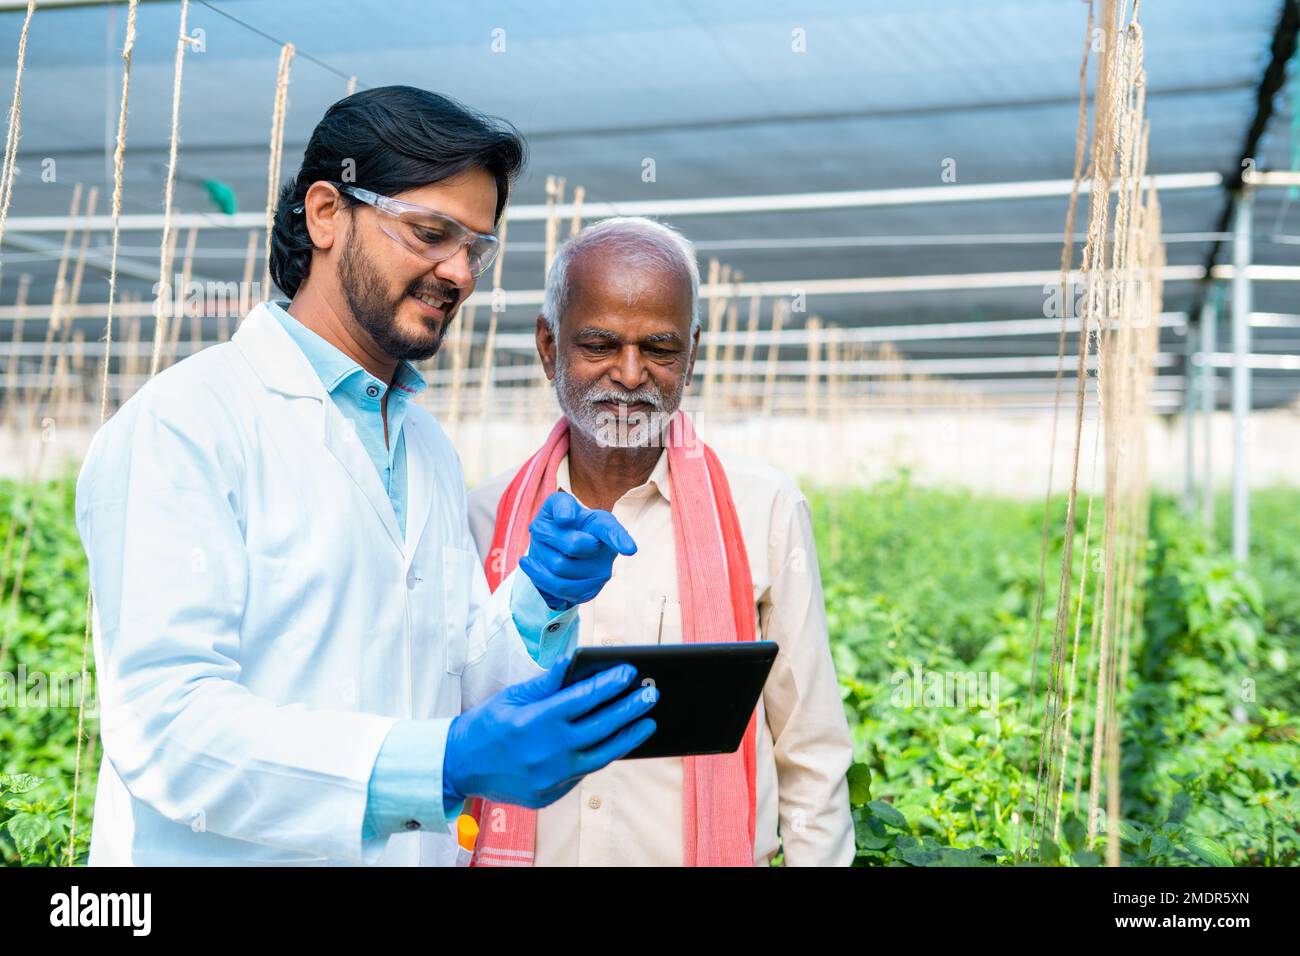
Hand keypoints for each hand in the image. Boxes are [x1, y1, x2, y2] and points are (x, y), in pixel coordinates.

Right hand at [442, 656, 657, 810]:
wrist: (458, 767)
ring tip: (647, 722)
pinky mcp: (551, 794)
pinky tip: (618, 743)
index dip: (609, 684)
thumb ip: (546, 682)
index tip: (629, 672)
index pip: (583, 699)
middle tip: (651, 693)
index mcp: (536, 721)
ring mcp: (551, 776)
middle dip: (630, 708)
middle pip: (601, 726)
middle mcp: (548, 751)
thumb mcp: (511, 697)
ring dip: (628, 737)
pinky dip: (603, 756)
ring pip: (601, 755)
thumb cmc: (484, 725)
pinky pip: (585, 772)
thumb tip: (573, 661)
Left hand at [518, 491, 636, 608]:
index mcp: (603, 525)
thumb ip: (561, 504)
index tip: (629, 549)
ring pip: (559, 566)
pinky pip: (557, 587)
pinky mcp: (587, 593)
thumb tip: (566, 520)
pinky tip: (528, 563)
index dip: (620, 539)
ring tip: (542, 546)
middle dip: (550, 535)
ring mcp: (599, 575)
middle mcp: (607, 551)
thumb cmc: (559, 524)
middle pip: (573, 544)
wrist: (554, 550)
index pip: (611, 531)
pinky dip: (537, 573)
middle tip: (544, 531)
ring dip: (542, 553)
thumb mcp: (557, 506)